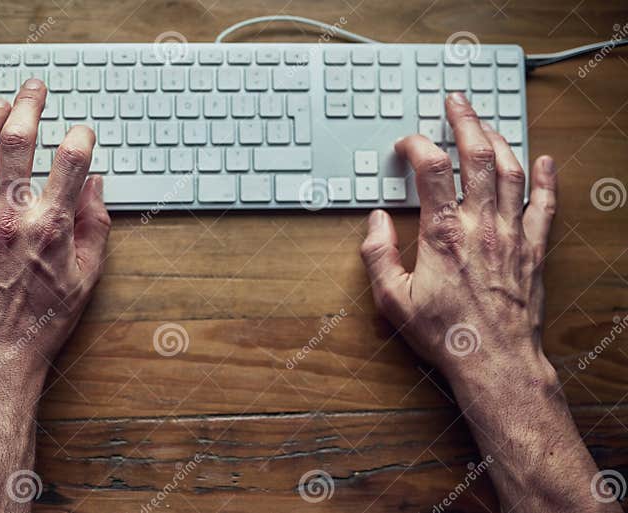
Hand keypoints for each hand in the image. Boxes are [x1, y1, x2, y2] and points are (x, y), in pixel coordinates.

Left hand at [0, 79, 110, 390]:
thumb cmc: (44, 319)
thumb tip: (95, 184)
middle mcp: (12, 216)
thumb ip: (95, 225)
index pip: (71, 160)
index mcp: (52, 226)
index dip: (81, 136)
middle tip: (34, 88)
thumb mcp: (88, 276)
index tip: (83, 132)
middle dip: (29, 104)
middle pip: (18, 141)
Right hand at [360, 92, 557, 382]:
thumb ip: (377, 255)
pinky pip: (546, 204)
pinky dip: (548, 178)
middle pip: (476, 156)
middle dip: (464, 121)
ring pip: (510, 171)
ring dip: (498, 140)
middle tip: (456, 101)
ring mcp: (511, 233)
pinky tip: (546, 160)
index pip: (431, 169)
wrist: (495, 362)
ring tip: (486, 123)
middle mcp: (480, 224)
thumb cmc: (445, 333)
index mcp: (442, 234)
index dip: (416, 145)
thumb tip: (375, 221)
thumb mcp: (392, 300)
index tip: (407, 143)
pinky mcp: (533, 249)